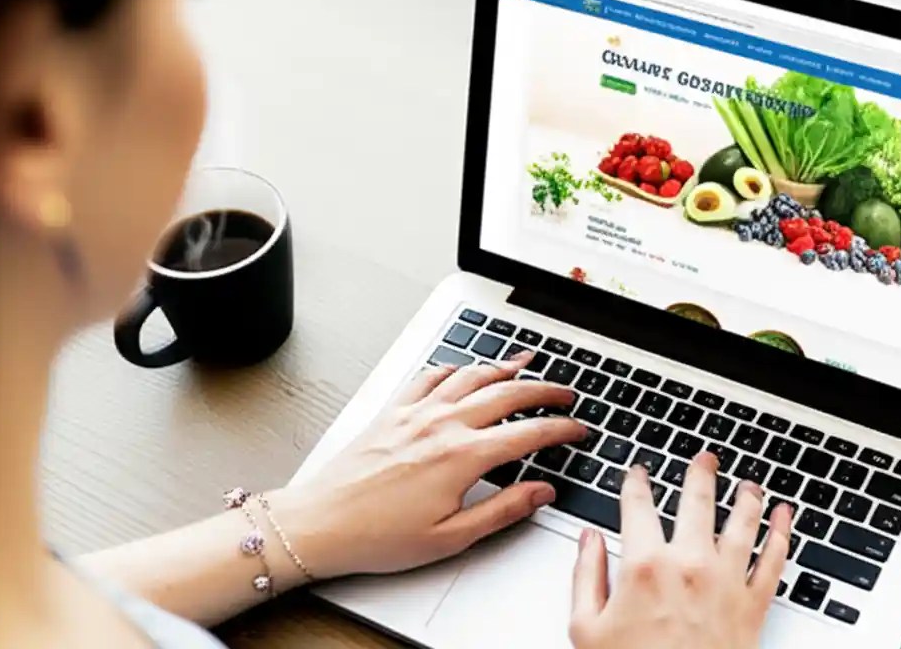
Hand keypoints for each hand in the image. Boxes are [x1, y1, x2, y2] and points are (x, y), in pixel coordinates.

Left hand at [267, 353, 583, 585]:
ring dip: (504, 367)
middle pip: (507, 393)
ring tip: (526, 363)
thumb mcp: (452, 537)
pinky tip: (463, 368)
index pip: (528, 433)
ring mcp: (415, 413)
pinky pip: (430, 376)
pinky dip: (455, 367)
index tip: (578, 429)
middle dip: (544, 389)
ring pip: (471, 375)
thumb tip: (541, 492)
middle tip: (566, 392)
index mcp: (462, 456)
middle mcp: (442, 425)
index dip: (561, 429)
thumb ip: (504, 510)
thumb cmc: (379, 535)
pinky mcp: (393, 411)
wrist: (321, 523)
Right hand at [569, 453, 792, 648]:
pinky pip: (774, 561)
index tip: (637, 473)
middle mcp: (689, 565)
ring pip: (743, 523)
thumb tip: (588, 541)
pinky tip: (786, 519)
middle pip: (697, 502)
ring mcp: (725, 583)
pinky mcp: (753, 606)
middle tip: (705, 458)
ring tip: (748, 483)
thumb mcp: (585, 629)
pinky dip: (783, 535)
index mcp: (643, 566)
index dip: (635, 483)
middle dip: (700, 474)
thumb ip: (585, 577)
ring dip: (747, 497)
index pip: (638, 507)